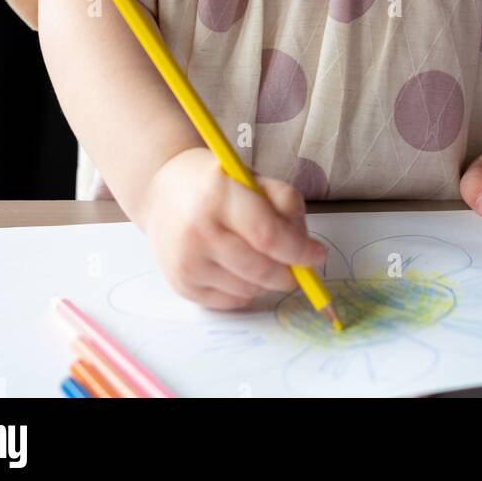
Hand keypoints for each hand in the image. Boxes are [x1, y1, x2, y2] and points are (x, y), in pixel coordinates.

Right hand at [140, 148, 327, 309]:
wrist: (164, 193)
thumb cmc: (217, 184)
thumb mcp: (253, 178)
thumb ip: (285, 203)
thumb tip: (306, 248)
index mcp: (218, 195)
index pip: (266, 234)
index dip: (298, 250)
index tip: (318, 255)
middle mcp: (198, 231)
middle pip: (259, 269)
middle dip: (289, 273)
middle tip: (300, 267)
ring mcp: (187, 262)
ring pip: (248, 289)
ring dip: (267, 281)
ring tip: (261, 258)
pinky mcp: (181, 285)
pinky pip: (230, 302)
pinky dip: (246, 290)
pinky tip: (240, 268)